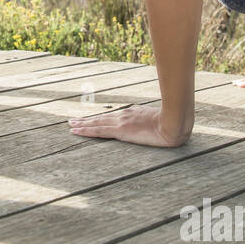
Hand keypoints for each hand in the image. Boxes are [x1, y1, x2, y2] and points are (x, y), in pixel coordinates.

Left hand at [68, 104, 190, 147]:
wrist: (174, 123)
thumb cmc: (171, 123)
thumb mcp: (158, 118)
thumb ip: (149, 118)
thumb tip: (146, 120)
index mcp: (132, 113)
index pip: (111, 117)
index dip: (99, 119)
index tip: (89, 120)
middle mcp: (124, 115)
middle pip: (100, 118)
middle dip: (86, 120)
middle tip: (72, 121)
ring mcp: (121, 122)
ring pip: (96, 123)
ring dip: (82, 124)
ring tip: (71, 125)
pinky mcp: (120, 131)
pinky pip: (98, 130)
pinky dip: (85, 130)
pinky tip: (76, 131)